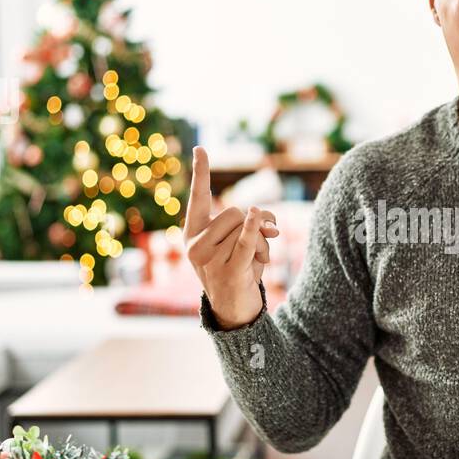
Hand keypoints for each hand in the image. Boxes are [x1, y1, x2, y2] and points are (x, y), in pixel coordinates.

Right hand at [183, 146, 279, 328]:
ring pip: (245, 229)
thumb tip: (267, 222)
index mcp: (192, 233)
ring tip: (254, 262)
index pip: (198, 197)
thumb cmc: (236, 269)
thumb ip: (249, 225)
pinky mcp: (227, 271)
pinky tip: (259, 217)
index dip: (201, 172)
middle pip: (234, 213)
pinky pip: (245, 243)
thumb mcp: (238, 242)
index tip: (200, 148)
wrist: (233, 310)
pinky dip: (254, 230)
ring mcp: (208, 260)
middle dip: (255, 223)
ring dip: (262, 243)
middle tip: (261, 242)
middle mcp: (194, 244)